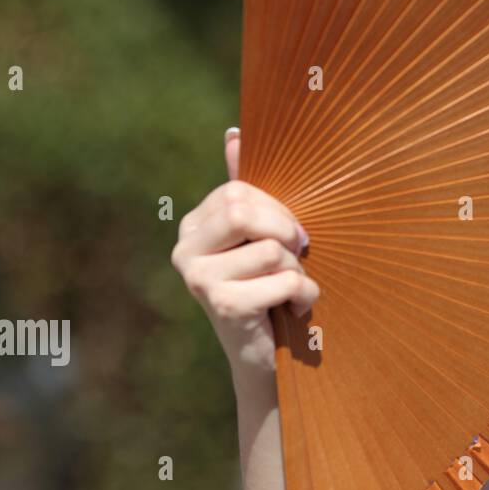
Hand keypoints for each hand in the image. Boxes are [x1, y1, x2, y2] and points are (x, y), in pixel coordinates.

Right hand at [170, 126, 318, 376]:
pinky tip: (294, 309)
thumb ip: (246, 188)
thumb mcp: (259, 234)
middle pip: (244, 211)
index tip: (291, 234)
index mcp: (193, 226)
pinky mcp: (222, 306)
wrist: (265, 356)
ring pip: (271, 249)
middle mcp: (183, 250)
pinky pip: (283, 281)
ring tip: (290, 289)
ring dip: (298, 270)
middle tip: (298, 255)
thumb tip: (233, 133)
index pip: (239, 191)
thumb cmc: (267, 285)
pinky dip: (305, 294)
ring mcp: (198, 279)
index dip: (277, 209)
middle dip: (286, 233)